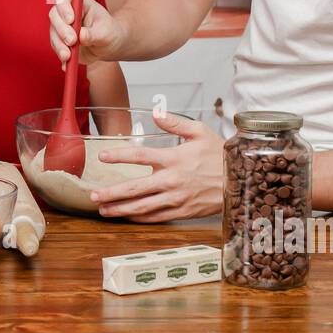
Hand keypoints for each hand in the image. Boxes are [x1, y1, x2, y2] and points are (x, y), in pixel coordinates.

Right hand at [48, 0, 124, 66]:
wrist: (108, 46)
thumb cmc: (109, 32)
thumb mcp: (106, 32)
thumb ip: (94, 33)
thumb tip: (81, 35)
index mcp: (80, 2)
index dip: (64, 6)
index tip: (71, 20)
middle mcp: (67, 12)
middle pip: (54, 15)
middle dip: (61, 29)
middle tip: (72, 40)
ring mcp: (61, 27)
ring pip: (53, 33)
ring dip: (59, 45)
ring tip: (68, 56)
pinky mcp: (60, 41)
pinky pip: (56, 47)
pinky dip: (61, 55)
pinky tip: (67, 63)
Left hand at [88, 111, 223, 222]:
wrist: (239, 181)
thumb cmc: (219, 155)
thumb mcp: (200, 132)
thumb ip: (176, 123)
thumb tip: (157, 113)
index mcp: (174, 158)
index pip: (140, 156)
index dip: (119, 156)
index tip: (102, 156)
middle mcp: (171, 180)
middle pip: (135, 189)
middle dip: (111, 193)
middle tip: (93, 195)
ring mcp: (175, 199)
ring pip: (142, 207)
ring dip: (120, 209)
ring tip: (103, 210)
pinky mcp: (180, 212)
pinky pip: (155, 218)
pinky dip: (139, 218)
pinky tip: (126, 216)